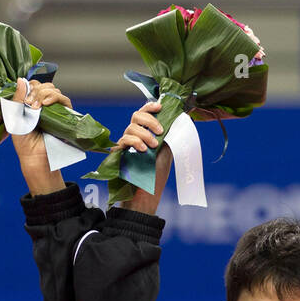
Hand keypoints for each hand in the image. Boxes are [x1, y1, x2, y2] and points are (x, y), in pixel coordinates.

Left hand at [10, 77, 70, 194]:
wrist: (35, 156)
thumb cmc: (24, 141)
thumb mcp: (15, 118)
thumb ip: (17, 99)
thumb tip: (20, 80)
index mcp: (32, 103)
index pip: (34, 85)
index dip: (30, 86)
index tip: (24, 98)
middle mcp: (44, 104)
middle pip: (44, 85)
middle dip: (36, 91)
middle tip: (29, 105)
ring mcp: (55, 109)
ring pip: (53, 90)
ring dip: (43, 94)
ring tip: (36, 108)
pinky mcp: (65, 115)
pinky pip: (64, 99)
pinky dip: (54, 98)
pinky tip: (46, 104)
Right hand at [115, 100, 172, 215]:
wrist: (147, 194)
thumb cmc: (157, 174)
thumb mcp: (169, 150)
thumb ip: (171, 134)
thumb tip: (180, 116)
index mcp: (147, 132)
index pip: (145, 113)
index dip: (150, 106)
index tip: (160, 106)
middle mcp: (135, 135)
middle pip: (136, 116)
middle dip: (149, 120)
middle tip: (160, 131)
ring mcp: (127, 144)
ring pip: (131, 127)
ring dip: (144, 134)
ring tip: (153, 146)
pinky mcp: (119, 153)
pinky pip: (124, 140)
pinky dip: (135, 142)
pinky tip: (143, 150)